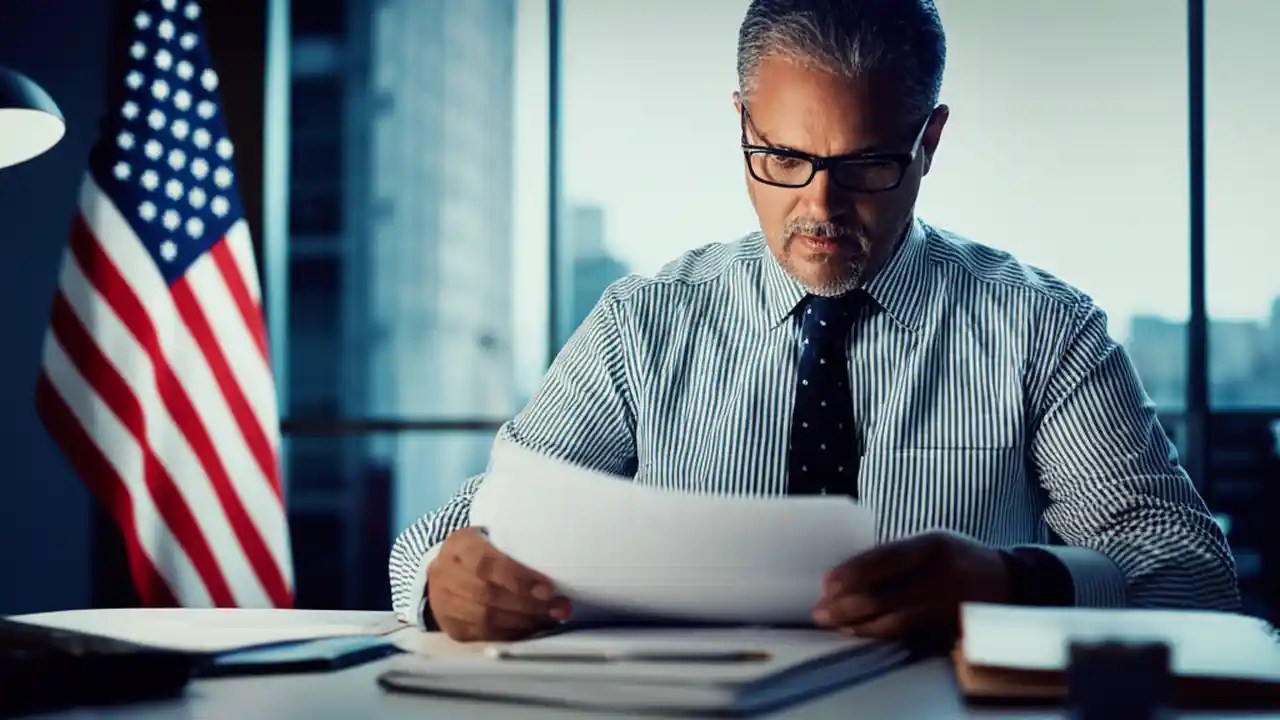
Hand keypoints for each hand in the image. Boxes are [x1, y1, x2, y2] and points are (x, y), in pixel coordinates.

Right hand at [427, 527, 571, 641]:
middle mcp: (444, 573)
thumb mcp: (492, 537)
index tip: (548, 589)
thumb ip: (516, 547)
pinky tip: (533, 628)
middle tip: (559, 607)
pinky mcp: (451, 627)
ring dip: (524, 621)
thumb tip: (557, 562)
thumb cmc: (482, 551)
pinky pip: (484, 634)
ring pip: (486, 618)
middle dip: (528, 604)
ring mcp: (443, 603)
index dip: (517, 578)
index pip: (485, 563)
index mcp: (458, 544)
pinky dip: (512, 633)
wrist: (446, 573)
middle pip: (487, 594)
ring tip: (550, 618)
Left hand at [812, 530, 1010, 639]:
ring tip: (836, 623)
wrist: (1007, 581)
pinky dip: (880, 632)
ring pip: (894, 620)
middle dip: (846, 606)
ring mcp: (947, 603)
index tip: (826, 584)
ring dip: (859, 623)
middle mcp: (941, 574)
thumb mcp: (931, 544)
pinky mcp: (949, 626)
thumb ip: (896, 556)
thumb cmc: (956, 558)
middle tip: (821, 612)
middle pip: (886, 595)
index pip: (886, 558)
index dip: (853, 573)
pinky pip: (908, 632)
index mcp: (931, 545)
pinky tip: (861, 630)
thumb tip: (847, 574)